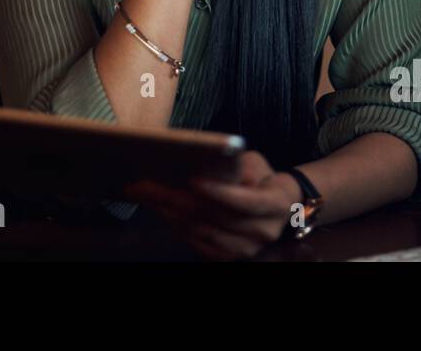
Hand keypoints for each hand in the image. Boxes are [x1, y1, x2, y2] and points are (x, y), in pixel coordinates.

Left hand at [123, 150, 303, 260]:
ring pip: (201, 231)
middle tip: (146, 184)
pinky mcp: (229, 257)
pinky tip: (159, 210)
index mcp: (276, 204)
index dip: (219, 192)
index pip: (245, 202)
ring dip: (169, 213)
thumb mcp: (256, 164)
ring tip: (144, 194)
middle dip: (177, 199)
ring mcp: (246, 248)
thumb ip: (236, 166)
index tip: (193, 179)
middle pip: (215, 217)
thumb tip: (209, 162)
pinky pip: (197, 243)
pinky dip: (175, 226)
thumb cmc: (261, 179)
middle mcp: (263, 231)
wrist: (275, 208)